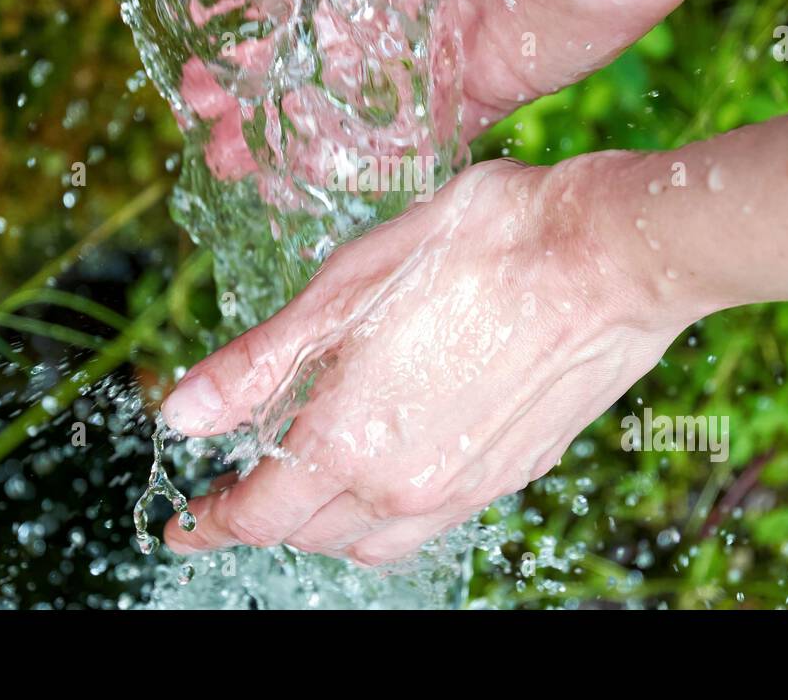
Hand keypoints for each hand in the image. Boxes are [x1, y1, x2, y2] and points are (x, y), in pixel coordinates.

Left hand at [161, 154, 705, 564]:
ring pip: (376, 539)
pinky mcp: (516, 471)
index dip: (212, 524)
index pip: (258, 515)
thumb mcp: (341, 288)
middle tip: (241, 492)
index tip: (186, 526)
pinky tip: (396, 462)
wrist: (606, 256)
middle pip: (312, 533)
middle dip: (265, 519)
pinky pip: (434, 518)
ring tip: (312, 490)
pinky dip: (392, 510)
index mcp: (350, 441)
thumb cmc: (473, 249)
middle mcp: (407, 484)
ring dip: (329, 526)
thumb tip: (182, 415)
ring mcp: (468, 486)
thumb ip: (257, 364)